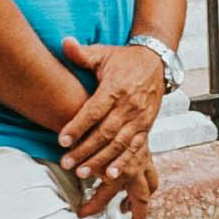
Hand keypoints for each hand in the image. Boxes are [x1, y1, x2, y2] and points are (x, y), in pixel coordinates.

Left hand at [53, 35, 169, 218]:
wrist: (157, 61)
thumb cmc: (124, 60)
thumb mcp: (103, 53)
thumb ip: (82, 53)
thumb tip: (63, 43)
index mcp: (117, 87)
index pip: (95, 110)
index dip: (78, 126)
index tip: (62, 140)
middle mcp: (131, 105)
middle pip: (106, 132)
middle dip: (86, 150)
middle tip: (66, 163)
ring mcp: (141, 117)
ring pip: (120, 143)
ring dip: (102, 160)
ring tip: (84, 173)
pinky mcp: (147, 125)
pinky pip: (136, 147)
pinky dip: (124, 162)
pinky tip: (110, 175)